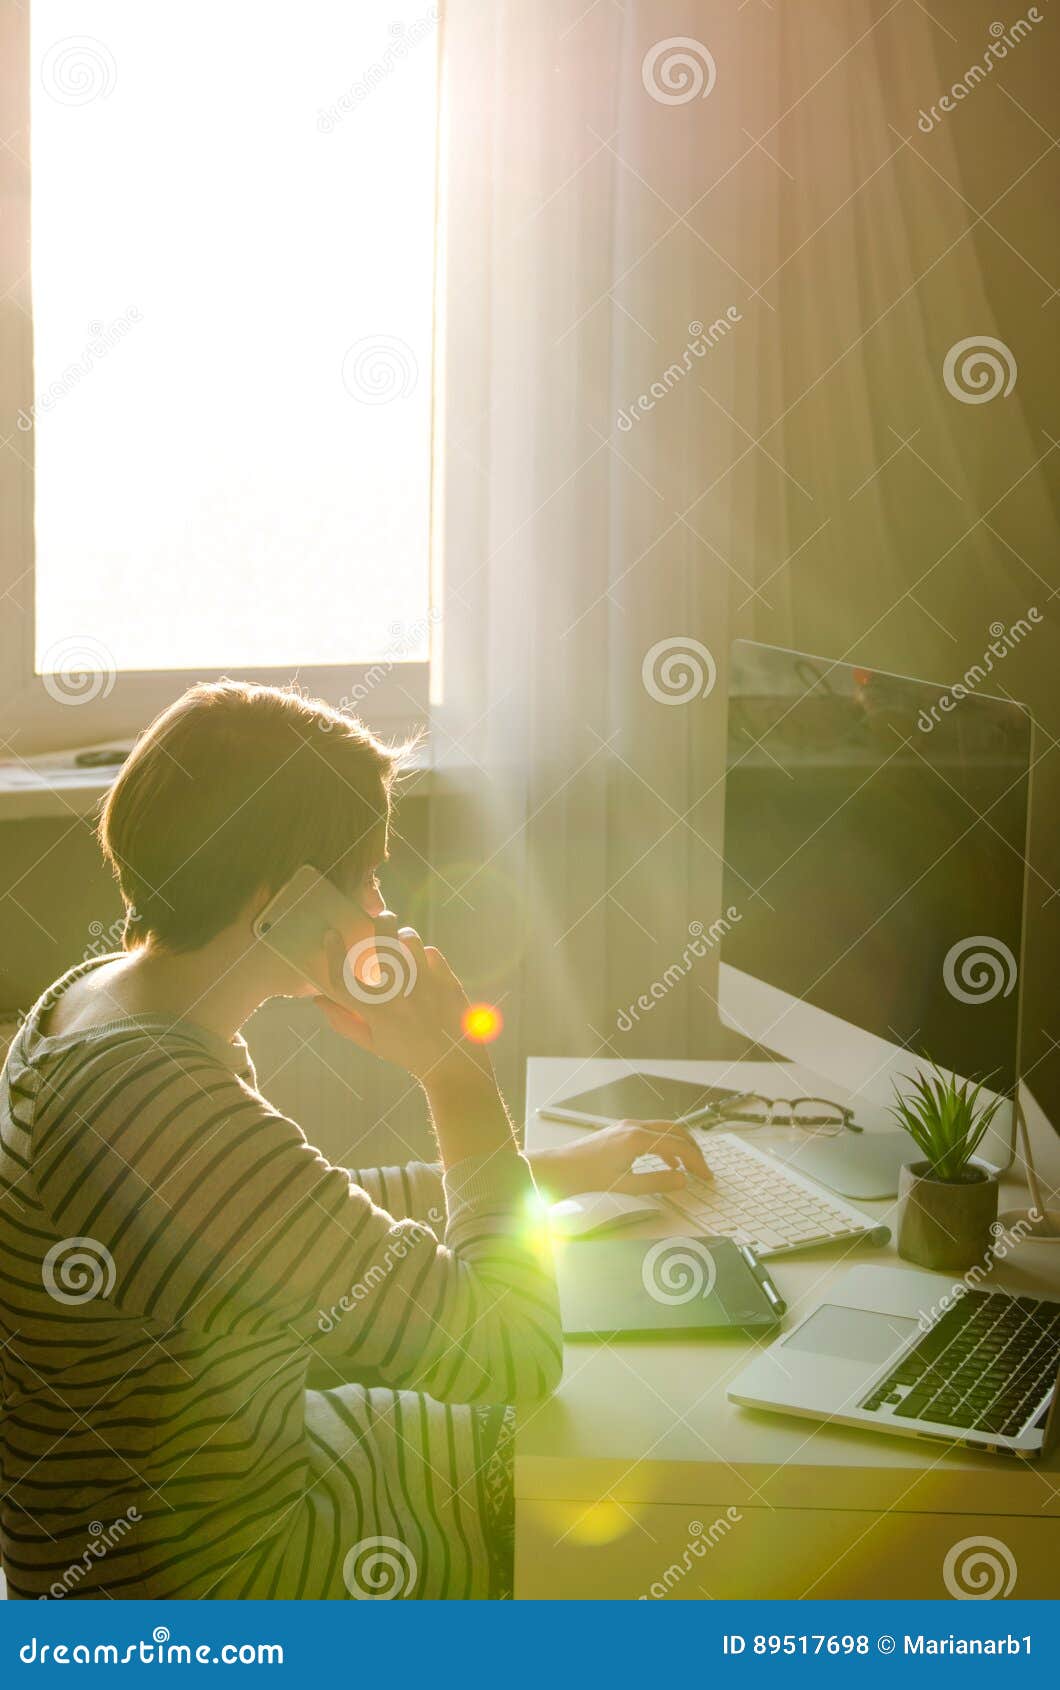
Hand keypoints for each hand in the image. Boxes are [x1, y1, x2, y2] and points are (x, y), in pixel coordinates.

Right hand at [313, 918, 490, 1089]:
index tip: (331, 936)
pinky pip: (432, 953)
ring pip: (410, 940)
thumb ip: (343, 1021)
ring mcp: (425, 986)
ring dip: (404, 939)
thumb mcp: (372, 1042)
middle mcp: (398, 995)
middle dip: (380, 923)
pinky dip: (426, 956)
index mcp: (375, 1011)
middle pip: (382, 943)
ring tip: (404, 946)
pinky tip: (424, 967)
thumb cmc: (407, 1052)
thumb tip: (318, 999)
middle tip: (382, 918)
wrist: (453, 1064)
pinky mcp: (447, 982)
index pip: (342, 978)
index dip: (333, 953)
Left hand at [527, 1120, 710, 1201]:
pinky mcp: (618, 1132)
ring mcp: (624, 1127)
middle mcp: (632, 1127)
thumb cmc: (581, 1180)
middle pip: (675, 1131)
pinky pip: (651, 1133)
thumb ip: (656, 1183)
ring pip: (664, 1129)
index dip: (697, 1162)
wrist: (551, 1171)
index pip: (678, 1146)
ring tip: (690, 1167)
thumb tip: (682, 1180)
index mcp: (636, 1139)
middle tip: (704, 1169)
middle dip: (694, 1150)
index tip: (706, 1176)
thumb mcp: (623, 1188)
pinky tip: (667, 1164)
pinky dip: (665, 1145)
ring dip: (681, 1146)